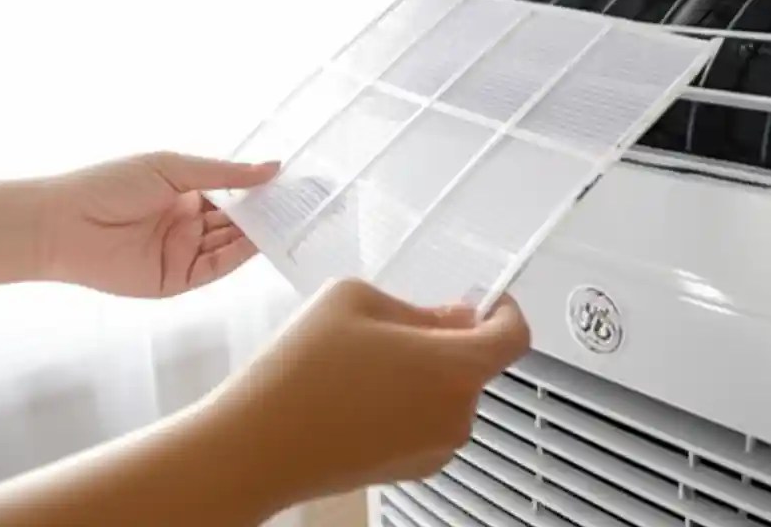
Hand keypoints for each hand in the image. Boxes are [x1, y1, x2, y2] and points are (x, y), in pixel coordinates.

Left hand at [42, 152, 278, 297]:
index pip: (232, 193)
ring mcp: (183, 252)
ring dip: (260, 234)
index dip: (260, 189)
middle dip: (268, 213)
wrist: (62, 225)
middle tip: (305, 205)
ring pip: (231, 244)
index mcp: (183, 193)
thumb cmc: (110, 185)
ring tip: (293, 221)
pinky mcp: (176, 280)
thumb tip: (271, 168)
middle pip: (237, 221)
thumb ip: (222, 173)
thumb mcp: (171, 168)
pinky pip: (215, 268)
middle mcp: (186, 224)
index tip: (294, 183)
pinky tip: (260, 241)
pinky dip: (239, 256)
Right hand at [206, 279, 530, 508]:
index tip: (485, 302)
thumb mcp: (356, 300)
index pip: (514, 337)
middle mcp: (457, 415)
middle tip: (393, 327)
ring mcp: (436, 449)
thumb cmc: (302, 369)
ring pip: (447, 394)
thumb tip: (450, 321)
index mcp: (456, 369)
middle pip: (476, 365)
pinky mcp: (410, 470)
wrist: (257, 445)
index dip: (504, 312)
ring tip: (363, 364)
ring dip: (424, 373)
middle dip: (447, 340)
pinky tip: (358, 395)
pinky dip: (407, 403)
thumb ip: (417, 307)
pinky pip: (426, 422)